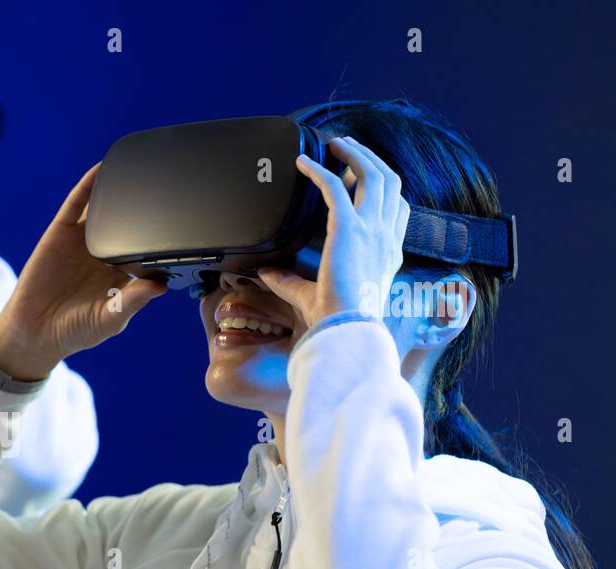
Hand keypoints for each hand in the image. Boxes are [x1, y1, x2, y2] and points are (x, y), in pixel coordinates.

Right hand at [0, 164, 168, 380]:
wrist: (34, 332)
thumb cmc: (75, 331)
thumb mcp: (109, 319)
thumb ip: (133, 301)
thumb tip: (161, 286)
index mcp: (123, 273)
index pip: (148, 248)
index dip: (165, 234)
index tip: (186, 220)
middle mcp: (105, 253)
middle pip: (130, 222)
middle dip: (146, 205)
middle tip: (169, 183)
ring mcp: (83, 240)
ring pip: (106, 208)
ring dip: (119, 188)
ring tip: (140, 166)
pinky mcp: (61, 233)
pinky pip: (76, 205)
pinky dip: (88, 186)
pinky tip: (101, 169)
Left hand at [258, 136, 410, 325]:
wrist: (344, 330)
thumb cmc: (335, 321)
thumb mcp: (312, 296)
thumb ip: (289, 282)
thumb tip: (265, 274)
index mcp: (386, 254)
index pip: (397, 209)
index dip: (384, 187)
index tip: (363, 176)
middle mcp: (384, 237)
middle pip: (390, 182)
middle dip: (371, 159)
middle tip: (348, 147)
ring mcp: (371, 230)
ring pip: (374, 175)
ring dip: (354, 154)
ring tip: (335, 144)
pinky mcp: (349, 229)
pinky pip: (336, 187)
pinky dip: (319, 170)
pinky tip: (302, 163)